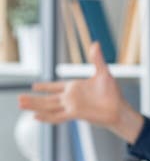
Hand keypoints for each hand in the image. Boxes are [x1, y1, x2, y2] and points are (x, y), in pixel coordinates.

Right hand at [18, 42, 143, 143]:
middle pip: (47, 98)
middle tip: (19, 98)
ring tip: (20, 105)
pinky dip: (47, 117)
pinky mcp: (75, 114)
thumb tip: (95, 43)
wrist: (120, 110)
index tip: (34, 85)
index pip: (55, 86)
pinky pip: (57, 116)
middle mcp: (71, 98)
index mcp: (75, 88)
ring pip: (48, 106)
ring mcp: (72, 107)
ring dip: (35, 105)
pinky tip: (35, 117)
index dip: (46, 86)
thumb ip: (96, 59)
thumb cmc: (113, 94)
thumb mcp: (103, 73)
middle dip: (33, 98)